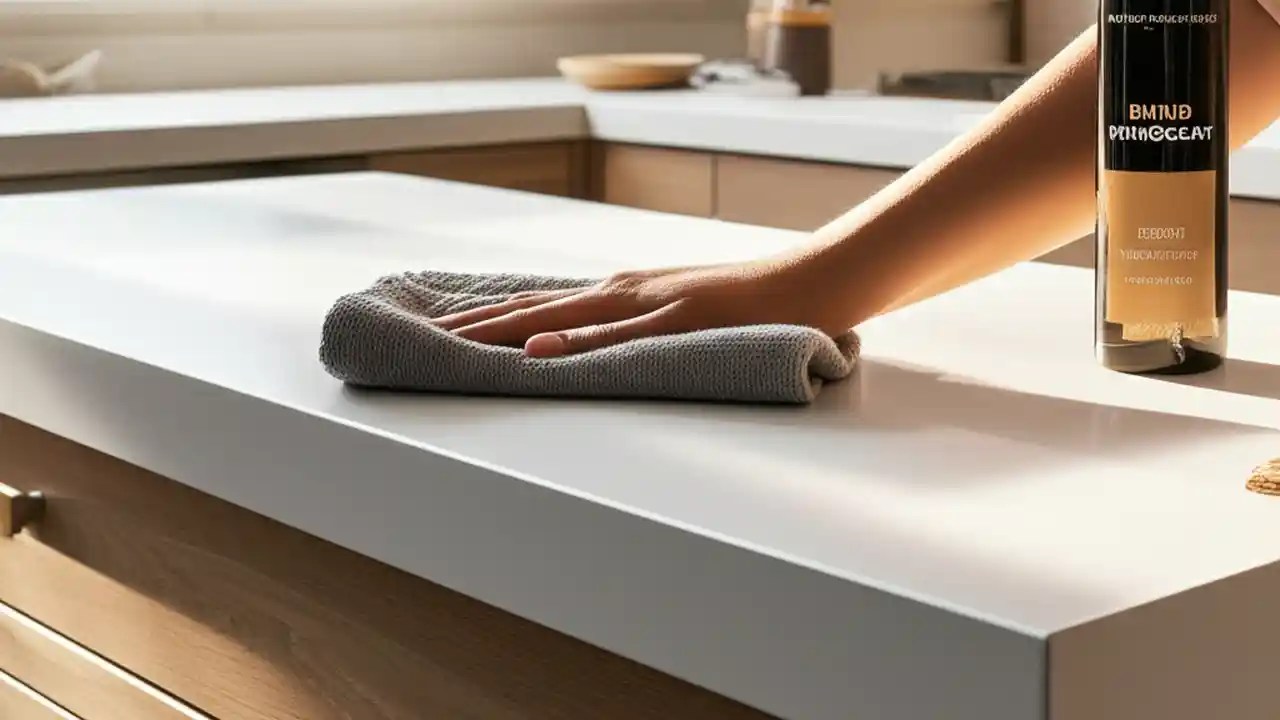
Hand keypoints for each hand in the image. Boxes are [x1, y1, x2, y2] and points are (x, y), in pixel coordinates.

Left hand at [433, 259, 850, 357]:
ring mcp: (649, 303)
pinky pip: (620, 336)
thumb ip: (632, 326)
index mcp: (618, 293)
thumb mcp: (675, 315)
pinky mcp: (680, 322)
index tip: (440, 330)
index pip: (537, 305)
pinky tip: (538, 350)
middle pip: (533, 307)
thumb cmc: (744, 302)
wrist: (811, 280)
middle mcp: (622, 292)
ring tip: (453, 342)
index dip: (486, 317)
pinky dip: (575, 342)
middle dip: (475, 324)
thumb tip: (583, 346)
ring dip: (504, 329)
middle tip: (422, 338)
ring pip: (562, 316)